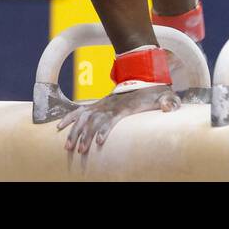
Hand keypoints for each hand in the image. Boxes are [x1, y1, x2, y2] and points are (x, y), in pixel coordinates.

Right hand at [57, 85, 180, 165]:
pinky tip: (59, 128)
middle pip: (94, 120)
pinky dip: (68, 119)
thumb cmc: (155, 92)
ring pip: (83, 117)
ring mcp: (102, 105)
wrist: (144, 77)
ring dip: (75, 131)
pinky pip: (79, 111)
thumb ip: (169, 102)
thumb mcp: (165, 95)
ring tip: (68, 146)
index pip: (112, 117)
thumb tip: (169, 107)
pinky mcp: (97, 105)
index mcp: (124, 105)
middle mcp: (110, 105)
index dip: (105, 129)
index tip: (99, 141)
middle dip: (86, 135)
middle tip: (80, 150)